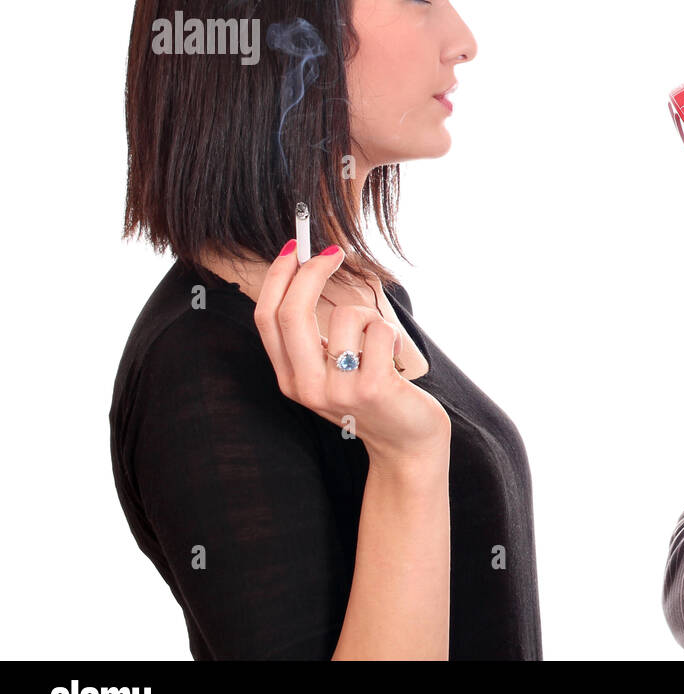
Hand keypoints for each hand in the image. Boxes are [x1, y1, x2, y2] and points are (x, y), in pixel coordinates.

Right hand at [253, 241, 449, 462]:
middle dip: (312, 271)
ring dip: (372, 317)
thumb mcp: (332, 370)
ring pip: (348, 316)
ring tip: (382, 344)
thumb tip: (308, 270)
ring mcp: (337, 390)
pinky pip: (381, 331)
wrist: (407, 444)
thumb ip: (316, 336)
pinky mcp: (372, 388)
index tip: (294, 249)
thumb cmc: (374, 394)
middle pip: (292, 312)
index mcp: (290, 378)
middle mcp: (305, 386)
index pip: (267, 318)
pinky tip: (396, 360)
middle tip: (334, 251)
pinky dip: (394, 334)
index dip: (278, 278)